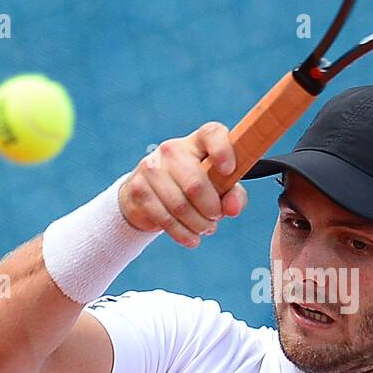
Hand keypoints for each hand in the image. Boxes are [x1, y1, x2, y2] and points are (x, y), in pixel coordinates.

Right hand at [118, 122, 247, 246]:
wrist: (149, 194)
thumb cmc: (193, 187)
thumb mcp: (218, 188)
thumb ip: (233, 195)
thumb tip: (232, 209)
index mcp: (196, 142)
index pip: (211, 134)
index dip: (223, 150)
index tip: (229, 171)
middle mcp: (172, 149)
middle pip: (196, 184)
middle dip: (212, 209)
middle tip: (215, 217)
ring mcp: (151, 168)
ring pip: (180, 206)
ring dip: (198, 224)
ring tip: (205, 228)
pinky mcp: (138, 189)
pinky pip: (165, 218)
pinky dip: (183, 233)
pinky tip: (192, 238)